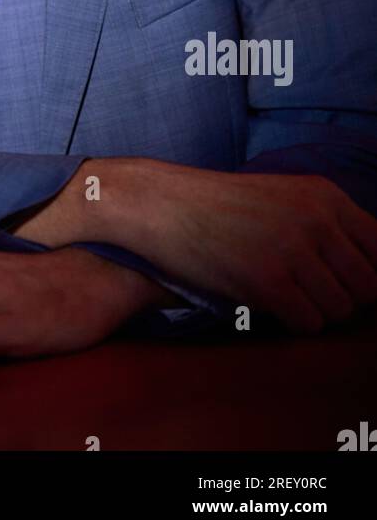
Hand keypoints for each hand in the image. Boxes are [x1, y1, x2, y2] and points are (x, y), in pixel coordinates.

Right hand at [101, 159, 376, 334]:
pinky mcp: (268, 280)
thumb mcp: (285, 198)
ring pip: (339, 310)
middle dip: (343, 298)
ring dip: (315, 311)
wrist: (164, 204)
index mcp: (326, 195)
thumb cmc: (222, 207)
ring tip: (284, 294)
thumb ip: (328, 226)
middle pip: (368, 287)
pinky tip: (268, 303)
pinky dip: (292, 322)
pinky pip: (308, 323)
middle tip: (308, 292)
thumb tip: (370, 279)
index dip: (369, 277)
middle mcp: (317, 219)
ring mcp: (293, 249)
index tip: (345, 285)